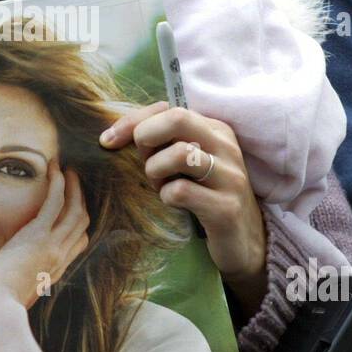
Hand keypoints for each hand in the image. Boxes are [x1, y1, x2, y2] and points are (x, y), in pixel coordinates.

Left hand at [0, 161, 89, 311]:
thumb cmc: (2, 302)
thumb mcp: (23, 289)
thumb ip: (27, 276)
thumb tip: (19, 270)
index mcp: (57, 268)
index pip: (80, 240)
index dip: (79, 221)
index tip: (73, 205)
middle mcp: (61, 255)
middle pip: (82, 221)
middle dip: (80, 198)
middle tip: (74, 180)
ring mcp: (53, 245)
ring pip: (74, 209)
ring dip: (73, 186)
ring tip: (68, 169)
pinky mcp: (39, 236)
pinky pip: (55, 203)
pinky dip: (58, 183)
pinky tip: (55, 169)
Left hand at [101, 101, 267, 308]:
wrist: (244, 243)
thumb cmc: (205, 197)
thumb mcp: (187, 164)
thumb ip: (161, 143)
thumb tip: (112, 136)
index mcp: (215, 129)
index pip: (167, 108)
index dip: (132, 121)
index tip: (108, 141)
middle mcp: (226, 146)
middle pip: (177, 118)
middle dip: (146, 137)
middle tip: (142, 161)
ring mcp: (230, 176)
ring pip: (181, 153)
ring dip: (156, 170)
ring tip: (159, 185)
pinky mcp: (226, 208)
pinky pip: (182, 191)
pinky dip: (167, 196)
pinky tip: (172, 203)